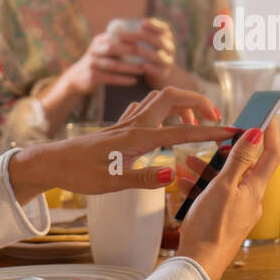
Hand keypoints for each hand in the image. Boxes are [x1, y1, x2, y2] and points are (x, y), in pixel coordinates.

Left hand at [8, 87, 232, 200]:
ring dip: (182, 104)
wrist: (50, 162)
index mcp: (137, 137)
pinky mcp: (119, 126)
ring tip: (193, 123)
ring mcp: (126, 122)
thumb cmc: (78, 173)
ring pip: (160, 99)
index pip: (181, 130)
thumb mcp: (111, 183)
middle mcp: (134, 124)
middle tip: (215, 119)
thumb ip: (143, 179)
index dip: (208, 131)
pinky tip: (163, 122)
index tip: (230, 132)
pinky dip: (164, 109)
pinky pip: (147, 107)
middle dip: (198, 101)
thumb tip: (172, 176)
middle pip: (172, 95)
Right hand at [52, 29, 147, 100]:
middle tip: (146, 54)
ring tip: (142, 69)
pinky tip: (134, 81)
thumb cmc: (98, 61)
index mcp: (99, 41)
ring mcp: (92, 64)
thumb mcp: (103, 49)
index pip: (114, 35)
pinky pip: (111, 78)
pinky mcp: (93, 77)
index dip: (129, 36)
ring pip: (113, 65)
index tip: (145, 38)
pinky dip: (123, 80)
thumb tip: (142, 36)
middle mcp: (94, 50)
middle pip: (113, 48)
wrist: (77, 78)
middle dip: (130, 50)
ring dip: (129, 68)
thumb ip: (117, 42)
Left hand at [116, 18, 177, 88]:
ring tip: (134, 49)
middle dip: (143, 37)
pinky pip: (158, 70)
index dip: (154, 25)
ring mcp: (167, 61)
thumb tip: (116, 27)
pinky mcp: (163, 73)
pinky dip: (150, 67)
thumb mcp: (146, 42)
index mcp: (166, 37)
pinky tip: (141, 65)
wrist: (156, 72)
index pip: (163, 29)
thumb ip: (137, 34)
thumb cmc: (146, 52)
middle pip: (159, 41)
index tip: (142, 23)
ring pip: (158, 56)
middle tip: (126, 35)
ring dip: (146, 52)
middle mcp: (169, 48)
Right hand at [175, 120, 279, 279]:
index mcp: (255, 190)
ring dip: (209, 168)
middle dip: (228, 150)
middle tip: (217, 138)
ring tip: (188, 160)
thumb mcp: (223, 187)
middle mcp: (251, 200)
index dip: (271, 132)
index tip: (268, 114)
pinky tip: (183, 181)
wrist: (198, 266)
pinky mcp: (224, 220)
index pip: (271, 154)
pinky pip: (216, 195)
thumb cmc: (211, 228)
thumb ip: (239, 159)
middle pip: (246, 166)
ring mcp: (237, 210)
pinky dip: (201, 185)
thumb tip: (257, 133)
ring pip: (227, 181)